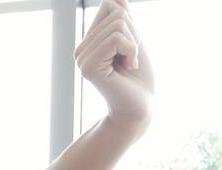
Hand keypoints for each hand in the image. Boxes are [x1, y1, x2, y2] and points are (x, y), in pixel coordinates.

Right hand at [76, 0, 154, 132]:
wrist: (140, 107)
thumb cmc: (139, 78)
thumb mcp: (133, 40)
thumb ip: (122, 19)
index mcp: (88, 42)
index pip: (110, 7)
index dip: (130, 23)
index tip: (131, 47)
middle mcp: (81, 50)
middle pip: (116, 14)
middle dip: (134, 34)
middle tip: (131, 58)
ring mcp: (82, 59)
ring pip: (118, 25)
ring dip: (134, 43)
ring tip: (129, 64)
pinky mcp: (88, 67)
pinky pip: (117, 39)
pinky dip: (132, 50)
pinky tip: (128, 67)